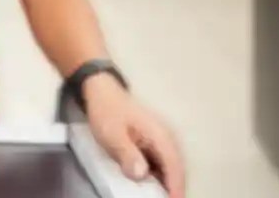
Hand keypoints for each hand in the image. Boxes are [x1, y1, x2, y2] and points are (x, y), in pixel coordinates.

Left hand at [84, 74, 185, 197]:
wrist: (101, 91)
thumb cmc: (107, 112)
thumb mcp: (113, 135)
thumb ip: (127, 154)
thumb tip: (142, 175)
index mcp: (162, 138)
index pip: (175, 169)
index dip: (175, 189)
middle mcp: (167, 140)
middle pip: (176, 171)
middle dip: (173, 188)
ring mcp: (161, 142)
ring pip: (170, 169)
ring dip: (166, 184)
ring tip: (159, 195)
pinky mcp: (153, 144)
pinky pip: (160, 164)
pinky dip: (158, 177)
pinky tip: (149, 186)